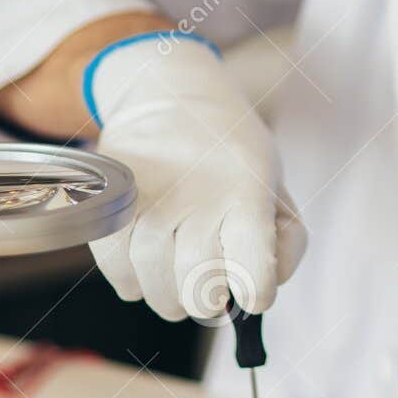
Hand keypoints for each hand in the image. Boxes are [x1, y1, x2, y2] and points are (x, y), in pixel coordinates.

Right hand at [85, 35, 306, 320]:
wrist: (174, 96)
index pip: (252, 263)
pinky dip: (130, 282)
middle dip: (206, 301)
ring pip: (154, 282)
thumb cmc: (233, 157)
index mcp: (246, 190)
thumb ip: (285, 244)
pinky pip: (116, 268)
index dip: (255, 290)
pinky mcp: (112, 200)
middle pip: (198, 282)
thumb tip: (259, 296)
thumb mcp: (275, 188)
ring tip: (176, 283)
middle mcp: (197, 193)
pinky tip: (145, 269)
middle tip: (207, 292)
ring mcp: (150, 197)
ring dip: (167, 298)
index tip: (252, 293)